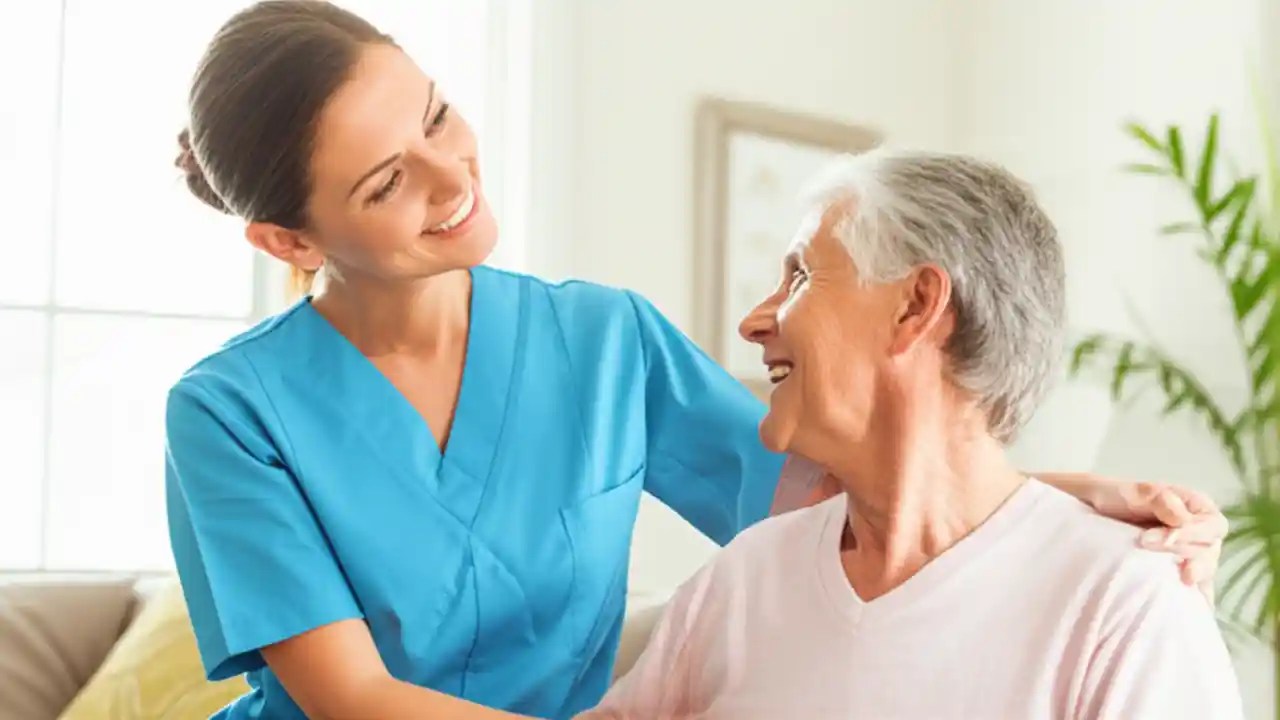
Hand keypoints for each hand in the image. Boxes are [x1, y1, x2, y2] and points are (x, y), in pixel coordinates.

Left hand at [1075, 477, 1226, 604]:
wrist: (1096, 511)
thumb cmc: (1119, 497)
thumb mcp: (1136, 492)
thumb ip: (1160, 500)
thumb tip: (1182, 519)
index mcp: (1198, 507)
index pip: (1211, 525)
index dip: (1191, 533)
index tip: (1162, 538)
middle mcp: (1200, 532)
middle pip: (1210, 549)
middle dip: (1183, 551)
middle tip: (1146, 544)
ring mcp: (1192, 554)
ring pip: (1204, 569)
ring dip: (1188, 572)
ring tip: (1174, 577)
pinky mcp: (1179, 572)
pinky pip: (1195, 588)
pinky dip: (1194, 598)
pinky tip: (1191, 609)